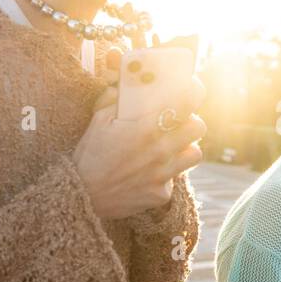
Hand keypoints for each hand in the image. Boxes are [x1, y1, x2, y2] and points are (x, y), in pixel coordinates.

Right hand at [74, 74, 207, 220]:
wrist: (82, 197)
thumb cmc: (89, 155)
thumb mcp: (98, 120)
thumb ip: (115, 99)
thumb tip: (125, 84)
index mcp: (146, 127)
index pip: (186, 102)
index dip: (194, 91)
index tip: (192, 88)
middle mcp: (160, 150)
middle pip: (198, 127)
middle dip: (191, 121)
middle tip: (179, 122)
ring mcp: (163, 173)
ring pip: (195, 154)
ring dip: (186, 148)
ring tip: (171, 147)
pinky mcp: (161, 194)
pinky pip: (175, 179)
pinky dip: (166, 175)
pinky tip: (150, 174)